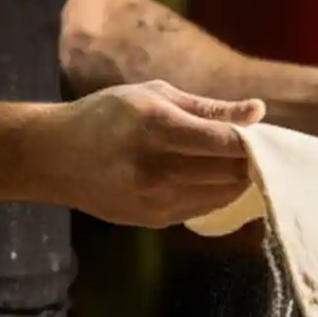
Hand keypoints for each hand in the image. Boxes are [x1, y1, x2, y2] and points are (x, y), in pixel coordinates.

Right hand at [33, 80, 265, 227]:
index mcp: (156, 127)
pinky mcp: (154, 221)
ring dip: (239, 180)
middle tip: (258, 150)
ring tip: (238, 163)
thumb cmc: (108, 115)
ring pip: (223, 195)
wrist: (54, 157)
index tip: (264, 135)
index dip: (253, 141)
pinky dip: (219, 194)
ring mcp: (154, 200)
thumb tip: (258, 111)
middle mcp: (156, 168)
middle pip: (229, 171)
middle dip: (251, 161)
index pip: (225, 141)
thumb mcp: (154, 95)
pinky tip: (215, 178)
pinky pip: (205, 209)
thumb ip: (210, 108)